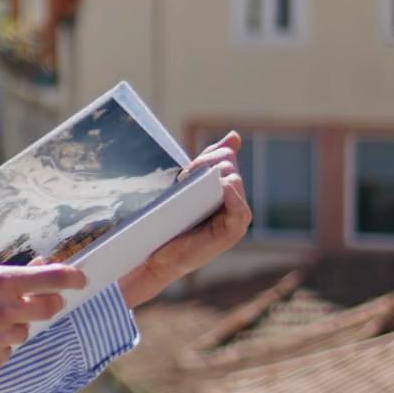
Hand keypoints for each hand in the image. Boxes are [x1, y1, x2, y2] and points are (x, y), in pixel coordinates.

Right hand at [0, 263, 87, 391]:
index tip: (82, 279)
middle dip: (50, 304)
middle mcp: (6, 310)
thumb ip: (5, 277)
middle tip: (41, 303)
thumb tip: (37, 271)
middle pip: (50, 309)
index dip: (72, 278)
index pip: (52, 278)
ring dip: (13, 326)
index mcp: (0, 282)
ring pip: (25, 331)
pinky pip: (7, 351)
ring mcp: (0, 337)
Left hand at [117, 131, 251, 307]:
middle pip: (227, 166)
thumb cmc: (168, 223)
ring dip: (210, 176)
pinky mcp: (231, 233)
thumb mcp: (186, 187)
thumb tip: (235, 136)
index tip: (185, 168)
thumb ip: (206, 163)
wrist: (154, 256)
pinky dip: (232, 196)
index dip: (206, 156)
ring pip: (232, 181)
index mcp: (224, 188)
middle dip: (204, 165)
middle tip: (182, 178)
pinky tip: (223, 187)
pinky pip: (239, 210)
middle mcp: (234, 201)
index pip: (224, 156)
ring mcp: (235, 218)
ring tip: (187, 185)